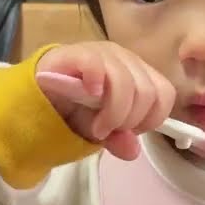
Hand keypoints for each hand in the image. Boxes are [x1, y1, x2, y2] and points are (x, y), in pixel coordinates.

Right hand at [36, 42, 175, 159]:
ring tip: (97, 127)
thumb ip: (117, 139)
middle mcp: (126, 60)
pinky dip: (97, 83)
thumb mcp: (99, 129)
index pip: (165, 94)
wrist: (39, 91)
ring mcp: (103, 53)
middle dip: (130, 120)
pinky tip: (90, 95)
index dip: (152, 118)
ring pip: (126, 83)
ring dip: (113, 113)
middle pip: (148, 93)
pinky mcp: (79, 52)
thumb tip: (132, 151)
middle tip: (108, 130)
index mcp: (139, 74)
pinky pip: (97, 65)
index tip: (130, 131)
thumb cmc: (75, 107)